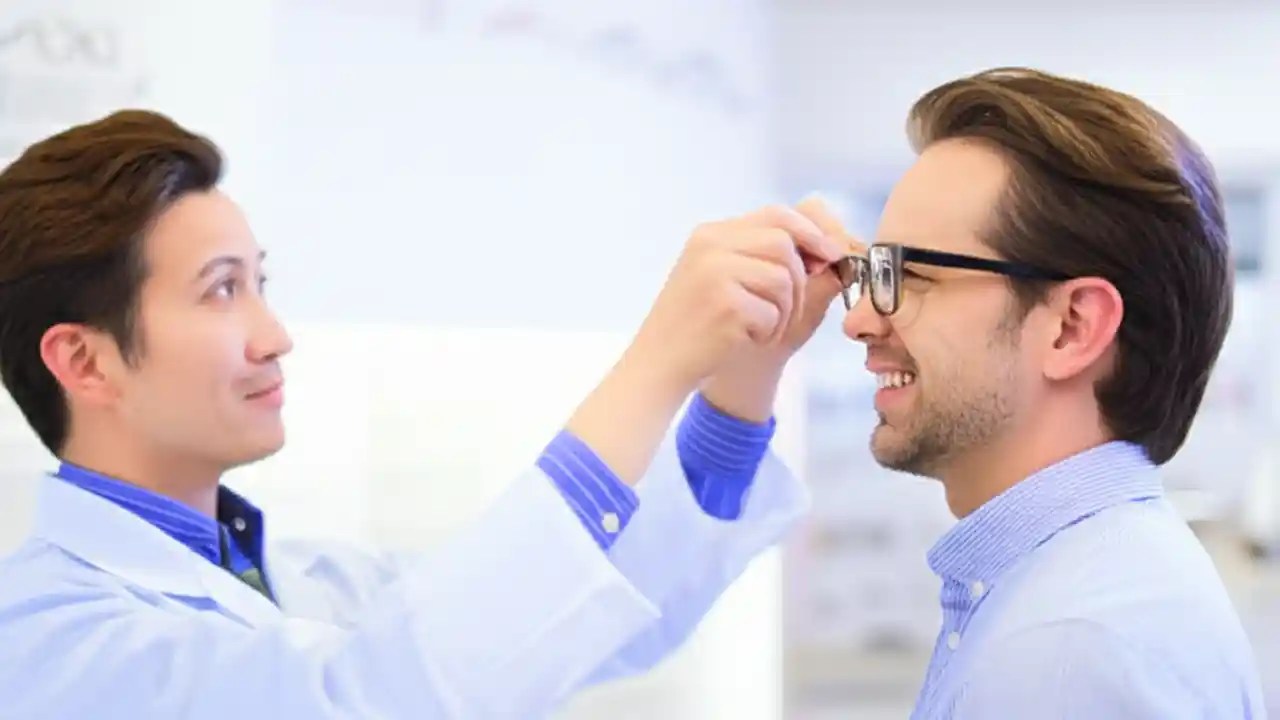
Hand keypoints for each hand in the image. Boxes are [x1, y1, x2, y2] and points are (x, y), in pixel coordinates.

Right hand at [563, 204, 842, 484]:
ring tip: (759, 328)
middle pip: (784, 245)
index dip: (811, 232)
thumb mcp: (721, 277)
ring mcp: (715, 273)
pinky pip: (774, 313)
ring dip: (784, 311)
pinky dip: (768, 333)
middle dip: (800, 280)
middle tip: (788, 310)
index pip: (776, 214)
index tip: (830, 255)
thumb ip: (761, 254)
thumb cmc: (697, 326)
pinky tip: (744, 340)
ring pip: (785, 279)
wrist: (659, 365)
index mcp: (710, 234)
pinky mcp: (725, 305)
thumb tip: (831, 246)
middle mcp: (710, 246)